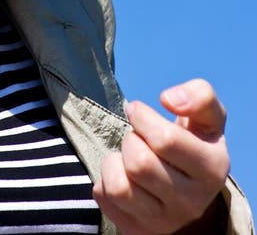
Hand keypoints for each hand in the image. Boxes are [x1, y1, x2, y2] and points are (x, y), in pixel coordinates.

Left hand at [93, 79, 229, 233]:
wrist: (188, 186)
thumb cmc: (193, 140)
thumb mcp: (207, 116)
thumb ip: (199, 96)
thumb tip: (169, 99)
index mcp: (212, 169)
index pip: (165, 140)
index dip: (141, 117)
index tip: (137, 111)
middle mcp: (193, 202)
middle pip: (139, 163)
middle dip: (130, 139)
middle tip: (137, 138)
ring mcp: (166, 222)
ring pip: (120, 186)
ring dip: (115, 160)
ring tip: (128, 156)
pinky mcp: (139, 231)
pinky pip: (104, 198)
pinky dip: (105, 178)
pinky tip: (122, 175)